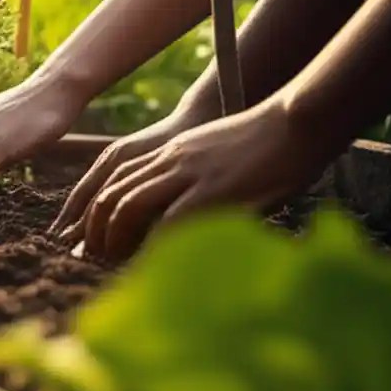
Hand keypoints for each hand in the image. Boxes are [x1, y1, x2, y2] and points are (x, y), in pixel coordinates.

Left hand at [64, 98, 330, 261]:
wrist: (296, 123)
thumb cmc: (266, 148)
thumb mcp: (214, 159)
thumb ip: (193, 183)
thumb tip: (184, 225)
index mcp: (168, 152)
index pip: (114, 179)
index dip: (96, 211)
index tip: (93, 238)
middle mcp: (169, 160)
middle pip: (111, 194)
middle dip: (95, 230)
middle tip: (94, 258)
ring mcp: (187, 173)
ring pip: (128, 206)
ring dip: (113, 239)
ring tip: (113, 264)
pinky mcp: (211, 190)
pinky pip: (168, 222)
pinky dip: (151, 248)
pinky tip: (149, 267)